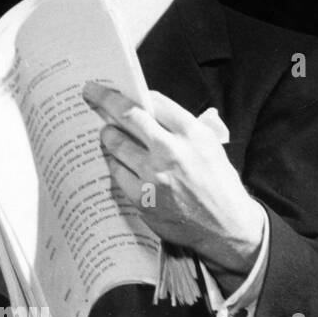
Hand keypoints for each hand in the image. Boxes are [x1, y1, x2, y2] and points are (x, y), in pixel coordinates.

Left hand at [83, 81, 265, 275]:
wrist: (227, 227)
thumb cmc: (219, 184)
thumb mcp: (213, 147)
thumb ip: (186, 127)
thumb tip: (156, 110)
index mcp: (193, 134)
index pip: (154, 102)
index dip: (134, 94)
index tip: (120, 89)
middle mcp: (171, 151)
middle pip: (127, 115)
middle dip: (104, 99)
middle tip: (90, 91)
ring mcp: (153, 174)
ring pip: (115, 143)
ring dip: (107, 134)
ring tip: (106, 130)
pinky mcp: (141, 196)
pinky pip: (115, 170)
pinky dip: (113, 161)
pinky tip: (113, 158)